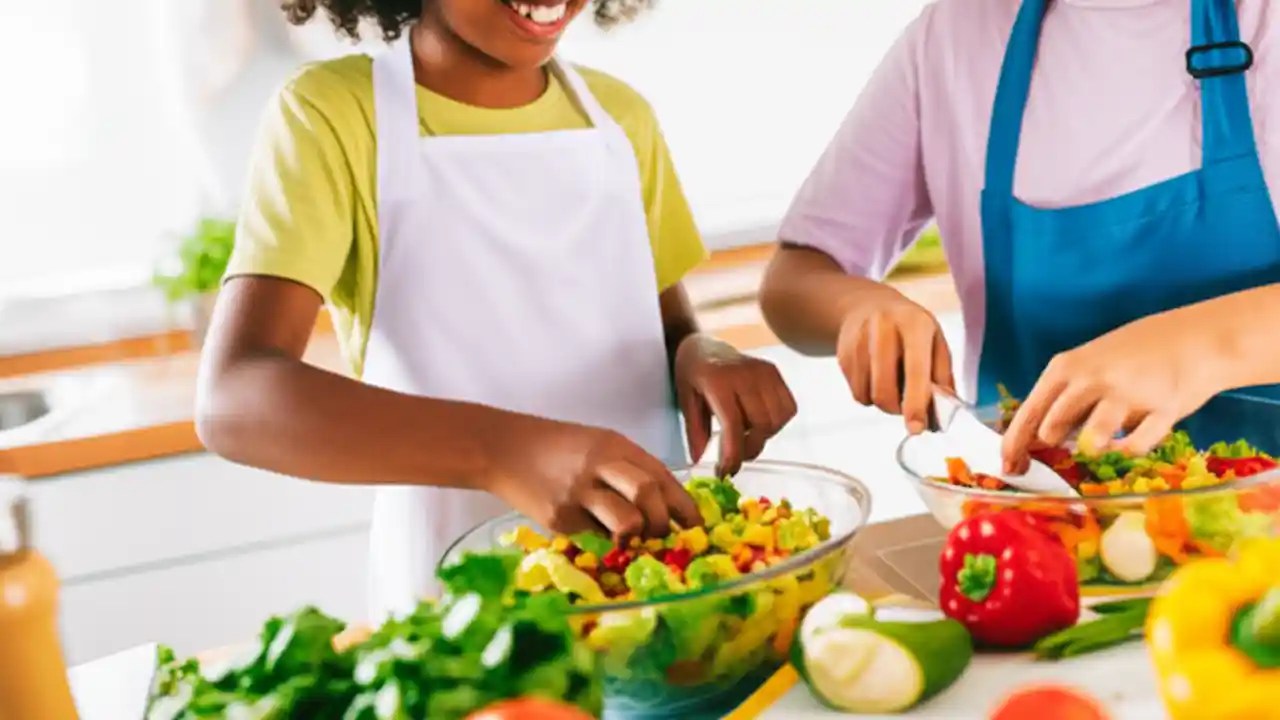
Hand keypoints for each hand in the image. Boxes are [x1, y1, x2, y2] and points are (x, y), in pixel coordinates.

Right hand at [485, 417, 703, 540]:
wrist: (502, 448)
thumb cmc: (556, 447)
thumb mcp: (597, 444)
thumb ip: (629, 468)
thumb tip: (665, 507)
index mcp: (614, 444)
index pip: (661, 475)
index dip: (683, 504)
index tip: (695, 525)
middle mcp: (599, 465)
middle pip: (649, 492)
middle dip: (663, 520)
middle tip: (661, 534)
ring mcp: (578, 492)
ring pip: (627, 520)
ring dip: (637, 535)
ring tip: (630, 538)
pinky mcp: (559, 518)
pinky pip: (595, 536)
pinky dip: (603, 538)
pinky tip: (594, 530)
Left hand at [675, 334, 796, 476]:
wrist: (703, 346)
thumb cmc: (692, 375)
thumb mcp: (685, 401)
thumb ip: (694, 431)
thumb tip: (699, 461)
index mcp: (718, 381)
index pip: (733, 425)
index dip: (733, 454)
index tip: (725, 471)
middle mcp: (745, 374)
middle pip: (760, 425)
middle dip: (748, 448)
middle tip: (734, 455)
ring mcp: (764, 371)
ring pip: (777, 420)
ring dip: (763, 436)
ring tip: (745, 434)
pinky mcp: (774, 372)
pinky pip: (788, 408)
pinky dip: (777, 422)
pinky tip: (758, 421)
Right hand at [836, 289, 953, 432]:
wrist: (869, 305)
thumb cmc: (911, 329)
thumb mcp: (935, 342)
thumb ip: (942, 378)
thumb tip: (940, 417)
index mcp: (915, 324)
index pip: (914, 370)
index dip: (916, 403)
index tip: (917, 428)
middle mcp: (883, 328)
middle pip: (884, 390)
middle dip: (896, 409)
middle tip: (905, 406)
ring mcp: (858, 340)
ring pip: (868, 395)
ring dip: (882, 402)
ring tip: (891, 383)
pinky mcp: (843, 353)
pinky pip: (856, 392)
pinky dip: (868, 394)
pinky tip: (875, 376)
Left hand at [1000, 310, 1222, 472]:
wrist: (1197, 337)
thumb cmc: (1135, 354)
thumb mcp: (1089, 365)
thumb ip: (1064, 397)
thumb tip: (1035, 438)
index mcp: (1066, 368)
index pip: (1029, 413)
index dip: (1014, 444)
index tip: (1008, 466)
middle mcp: (1090, 380)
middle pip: (1051, 430)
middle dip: (1054, 445)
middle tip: (1067, 445)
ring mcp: (1126, 394)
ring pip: (1092, 440)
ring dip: (1094, 446)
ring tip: (1105, 436)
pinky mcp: (1161, 410)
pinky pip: (1135, 446)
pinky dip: (1131, 449)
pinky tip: (1135, 435)